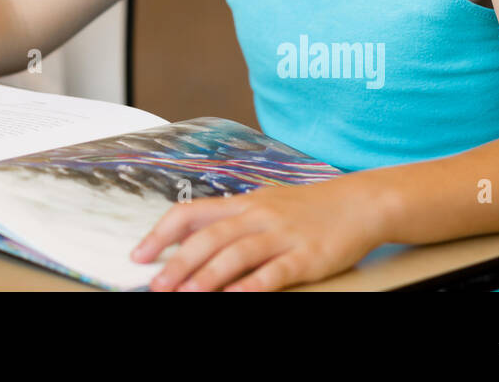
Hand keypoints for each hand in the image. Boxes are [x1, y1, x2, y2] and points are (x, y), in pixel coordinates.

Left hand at [131, 175, 391, 291]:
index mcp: (242, 204)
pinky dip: (255, 284)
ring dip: (209, 275)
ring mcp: (282, 235)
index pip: (190, 213)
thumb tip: (191, 240)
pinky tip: (239, 296)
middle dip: (178, 263)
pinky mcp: (307, 255)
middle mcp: (257, 216)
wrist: (359, 202)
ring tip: (187, 294)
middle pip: (208, 238)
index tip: (139, 255)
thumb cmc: (308, 208)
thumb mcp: (264, 205)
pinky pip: (276, 271)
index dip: (161, 234)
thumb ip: (231, 222)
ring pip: (237, 253)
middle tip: (156, 286)